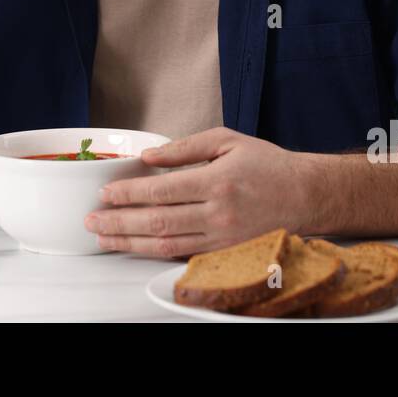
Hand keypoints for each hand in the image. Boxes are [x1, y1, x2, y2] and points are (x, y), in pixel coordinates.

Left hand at [84, 127, 319, 258]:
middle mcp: (219, 213)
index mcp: (217, 181)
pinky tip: (136, 248)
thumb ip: (184, 149)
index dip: (129, 194)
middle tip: (92, 221)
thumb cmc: (267, 165)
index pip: (161, 191)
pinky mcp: (226, 252)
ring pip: (167, 245)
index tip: (105, 193)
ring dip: (130, 243)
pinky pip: (184, 255)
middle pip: (158, 222)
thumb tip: (148, 156)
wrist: (305, 195)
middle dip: (119, 223)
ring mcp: (223, 238)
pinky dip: (156, 253)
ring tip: (104, 238)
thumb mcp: (227, 141)